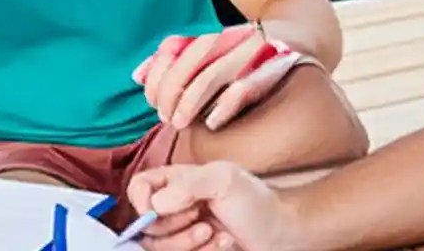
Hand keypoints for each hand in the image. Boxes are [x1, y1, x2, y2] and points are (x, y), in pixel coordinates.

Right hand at [127, 162, 295, 250]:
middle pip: (146, 223)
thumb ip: (186, 184)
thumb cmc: (258, 202)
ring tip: (214, 234)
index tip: (159, 208)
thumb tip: (155, 204)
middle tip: (201, 219)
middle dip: (172, 226)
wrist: (283, 234)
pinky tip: (223, 244)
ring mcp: (184, 232)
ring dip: (186, 243)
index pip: (140, 187)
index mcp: (178, 182)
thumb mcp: (224, 180)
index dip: (142, 200)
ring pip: (159, 246)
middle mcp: (177, 207)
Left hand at [133, 25, 305, 130]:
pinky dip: (227, 103)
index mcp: (213, 37)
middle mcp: (231, 40)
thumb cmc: (250, 54)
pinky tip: (211, 121)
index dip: (157, 76)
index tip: (150, 100)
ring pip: (214, 73)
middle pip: (190, 61)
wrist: (304, 33)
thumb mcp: (213, 55)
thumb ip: (175, 63)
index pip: (175, 50)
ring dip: (190, 99)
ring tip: (177, 122)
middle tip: (163, 116)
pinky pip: (248, 85)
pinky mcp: (275, 66)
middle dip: (171, 90)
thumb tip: (138, 76)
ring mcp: (253, 52)